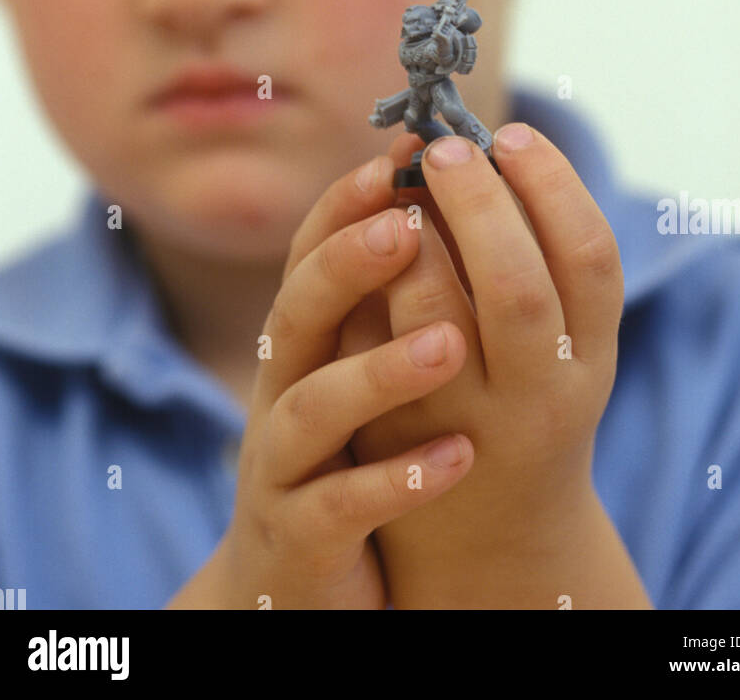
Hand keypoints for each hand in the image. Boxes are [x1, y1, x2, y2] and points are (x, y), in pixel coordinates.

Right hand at [166, 152, 473, 609]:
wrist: (292, 580)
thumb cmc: (341, 448)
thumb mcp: (350, 359)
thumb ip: (378, 288)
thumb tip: (425, 180)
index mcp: (302, 339)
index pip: (309, 252)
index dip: (344, 205)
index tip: (394, 159)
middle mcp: (282, 388)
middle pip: (297, 312)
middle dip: (348, 263)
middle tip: (406, 224)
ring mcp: (284, 465)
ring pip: (314, 408)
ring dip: (379, 370)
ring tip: (451, 344)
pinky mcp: (302, 538)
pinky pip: (343, 507)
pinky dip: (398, 480)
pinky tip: (457, 459)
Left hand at [339, 123, 626, 609]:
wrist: (493, 540)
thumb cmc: (519, 406)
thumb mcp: (553, 344)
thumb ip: (527, 259)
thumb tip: (474, 146)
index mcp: (591, 355)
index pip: (592, 257)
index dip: (554, 186)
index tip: (513, 133)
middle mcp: (543, 396)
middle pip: (518, 286)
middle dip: (480, 203)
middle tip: (445, 149)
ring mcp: (472, 425)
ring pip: (440, 322)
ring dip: (417, 244)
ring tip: (401, 190)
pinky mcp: (405, 441)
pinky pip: (379, 353)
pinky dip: (374, 291)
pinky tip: (366, 245)